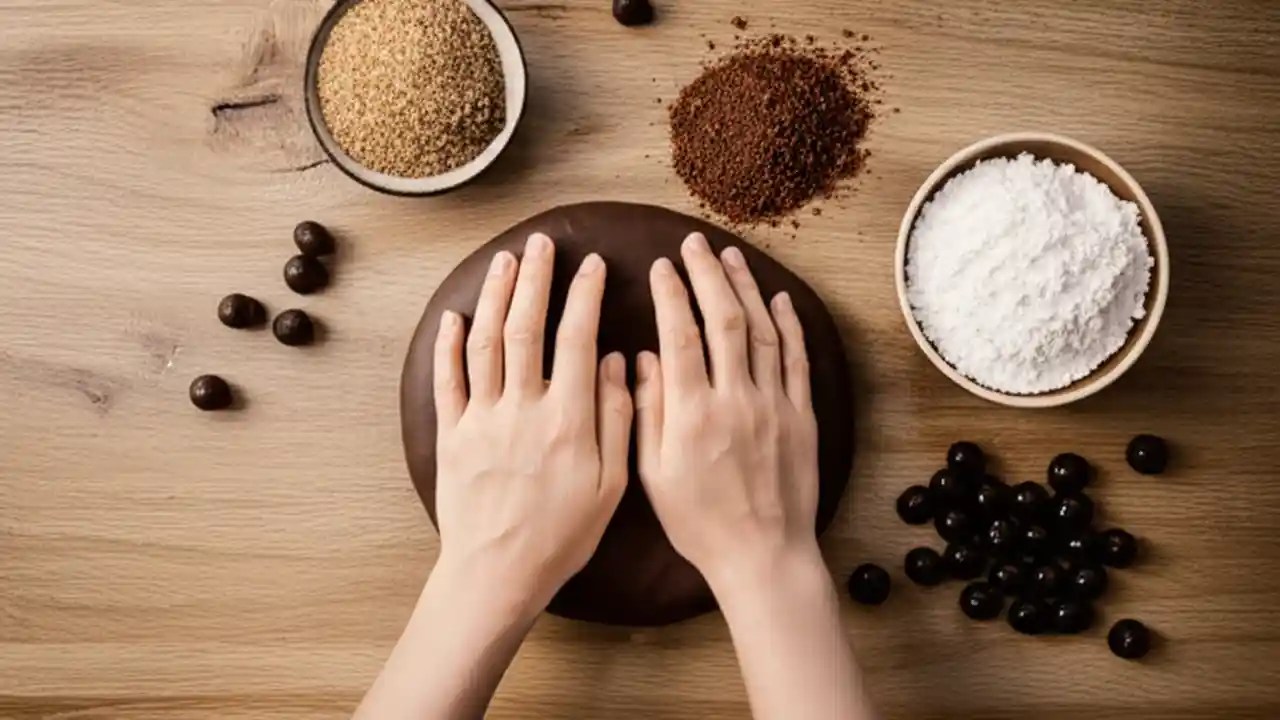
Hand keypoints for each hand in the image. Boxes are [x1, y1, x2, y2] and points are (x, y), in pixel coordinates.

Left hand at [432, 233, 632, 611]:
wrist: (498, 574)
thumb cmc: (562, 536)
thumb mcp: (611, 485)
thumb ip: (618, 418)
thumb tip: (620, 362)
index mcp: (568, 419)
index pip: (577, 338)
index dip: (585, 295)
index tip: (593, 265)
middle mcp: (522, 408)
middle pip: (525, 326)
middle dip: (534, 278)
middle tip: (541, 242)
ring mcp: (481, 419)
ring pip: (484, 342)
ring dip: (493, 295)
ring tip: (504, 261)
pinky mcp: (451, 435)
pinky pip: (446, 379)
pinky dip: (448, 344)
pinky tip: (455, 316)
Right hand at [635, 232, 819, 585]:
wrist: (762, 557)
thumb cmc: (700, 523)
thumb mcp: (654, 474)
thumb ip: (647, 412)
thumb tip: (644, 359)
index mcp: (692, 413)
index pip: (680, 334)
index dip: (670, 293)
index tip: (660, 266)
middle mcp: (735, 400)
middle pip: (724, 320)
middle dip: (707, 275)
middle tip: (693, 243)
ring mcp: (774, 406)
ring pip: (762, 331)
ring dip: (746, 289)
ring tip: (730, 257)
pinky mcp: (802, 418)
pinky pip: (796, 361)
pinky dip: (789, 326)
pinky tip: (778, 300)